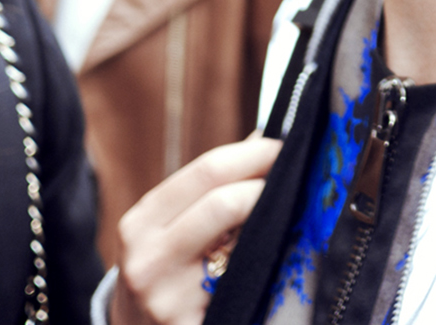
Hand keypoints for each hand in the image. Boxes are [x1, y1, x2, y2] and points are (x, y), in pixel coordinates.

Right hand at [111, 137, 281, 324]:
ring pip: (239, 247)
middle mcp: (148, 260)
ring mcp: (168, 300)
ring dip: (270, 225)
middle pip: (223, 204)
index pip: (207, 170)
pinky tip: (273, 257)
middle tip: (293, 176)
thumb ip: (210, 183)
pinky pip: (244, 287)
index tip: (282, 145)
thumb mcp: (169, 224)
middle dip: (267, 185)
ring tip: (286, 213)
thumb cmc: (164, 267)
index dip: (253, 154)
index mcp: (142, 222)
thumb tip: (264, 136)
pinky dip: (264, 267)